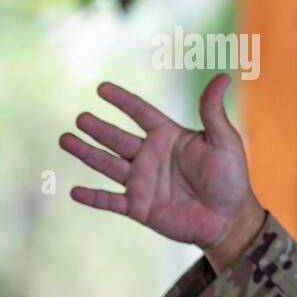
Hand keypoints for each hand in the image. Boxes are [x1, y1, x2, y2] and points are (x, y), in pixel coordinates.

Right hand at [58, 74, 264, 271]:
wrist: (230, 219)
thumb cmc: (231, 178)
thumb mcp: (224, 141)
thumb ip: (213, 111)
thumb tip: (222, 76)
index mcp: (169, 137)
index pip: (141, 113)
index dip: (123, 101)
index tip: (102, 88)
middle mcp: (151, 157)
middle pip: (117, 138)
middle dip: (98, 128)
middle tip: (81, 118)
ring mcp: (142, 182)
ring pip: (107, 164)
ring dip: (86, 153)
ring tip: (65, 139)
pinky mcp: (139, 207)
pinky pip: (110, 201)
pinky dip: (93, 197)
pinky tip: (74, 191)